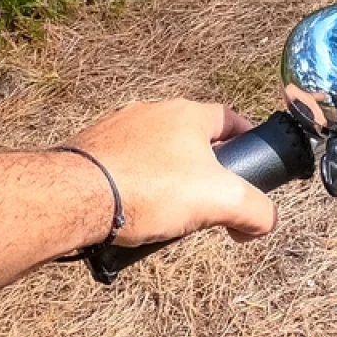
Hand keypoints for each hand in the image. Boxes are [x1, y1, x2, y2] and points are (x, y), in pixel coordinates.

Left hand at [65, 99, 277, 245]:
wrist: (73, 198)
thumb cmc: (150, 190)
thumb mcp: (223, 201)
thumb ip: (257, 211)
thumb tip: (263, 223)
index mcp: (187, 114)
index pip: (230, 119)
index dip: (247, 141)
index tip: (252, 165)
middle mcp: (150, 113)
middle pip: (192, 141)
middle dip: (205, 173)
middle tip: (209, 205)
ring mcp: (115, 129)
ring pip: (156, 156)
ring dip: (167, 182)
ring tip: (167, 218)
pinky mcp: (88, 151)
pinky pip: (123, 169)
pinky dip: (134, 189)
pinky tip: (133, 217)